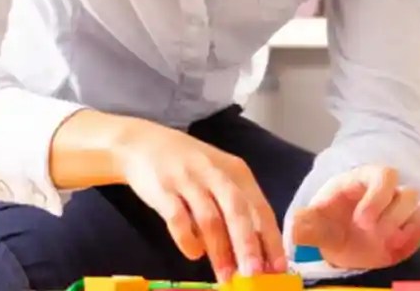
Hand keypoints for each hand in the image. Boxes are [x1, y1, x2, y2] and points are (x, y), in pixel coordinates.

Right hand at [113, 119, 285, 280]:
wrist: (142, 143)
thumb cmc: (189, 166)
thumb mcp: (218, 177)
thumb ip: (236, 208)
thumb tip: (256, 251)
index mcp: (236, 171)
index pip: (260, 207)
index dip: (270, 238)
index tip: (277, 266)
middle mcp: (214, 172)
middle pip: (237, 211)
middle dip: (247, 245)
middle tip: (254, 274)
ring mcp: (187, 180)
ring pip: (209, 219)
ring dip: (220, 251)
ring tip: (226, 276)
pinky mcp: (162, 189)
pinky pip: (178, 219)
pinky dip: (187, 240)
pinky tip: (194, 254)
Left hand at [290, 165, 419, 269]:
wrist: (339, 241)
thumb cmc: (329, 222)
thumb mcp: (314, 223)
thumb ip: (306, 225)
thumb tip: (295, 228)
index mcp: (364, 180)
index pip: (385, 175)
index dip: (378, 197)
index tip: (362, 221)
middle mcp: (389, 192)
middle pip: (408, 192)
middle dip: (392, 216)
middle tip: (373, 234)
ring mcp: (402, 209)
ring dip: (407, 226)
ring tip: (386, 241)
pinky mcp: (412, 227)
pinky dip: (417, 236)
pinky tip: (399, 244)